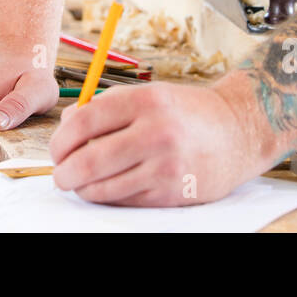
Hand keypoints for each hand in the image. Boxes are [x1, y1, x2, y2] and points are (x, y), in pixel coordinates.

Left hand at [49, 73, 278, 205]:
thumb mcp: (149, 95)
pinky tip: (108, 190)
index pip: (84, 122)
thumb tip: (68, 125)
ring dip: (83, 189)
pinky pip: (126, 201)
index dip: (60, 140)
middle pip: (88, 160)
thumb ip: (107, 106)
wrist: (239, 130)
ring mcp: (165, 166)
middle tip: (60, 175)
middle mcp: (155, 132)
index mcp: (144, 101)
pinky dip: (109, 198)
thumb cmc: (188, 112)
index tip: (56, 150)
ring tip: (81, 184)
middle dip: (64, 172)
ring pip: (104, 187)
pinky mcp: (173, 193)